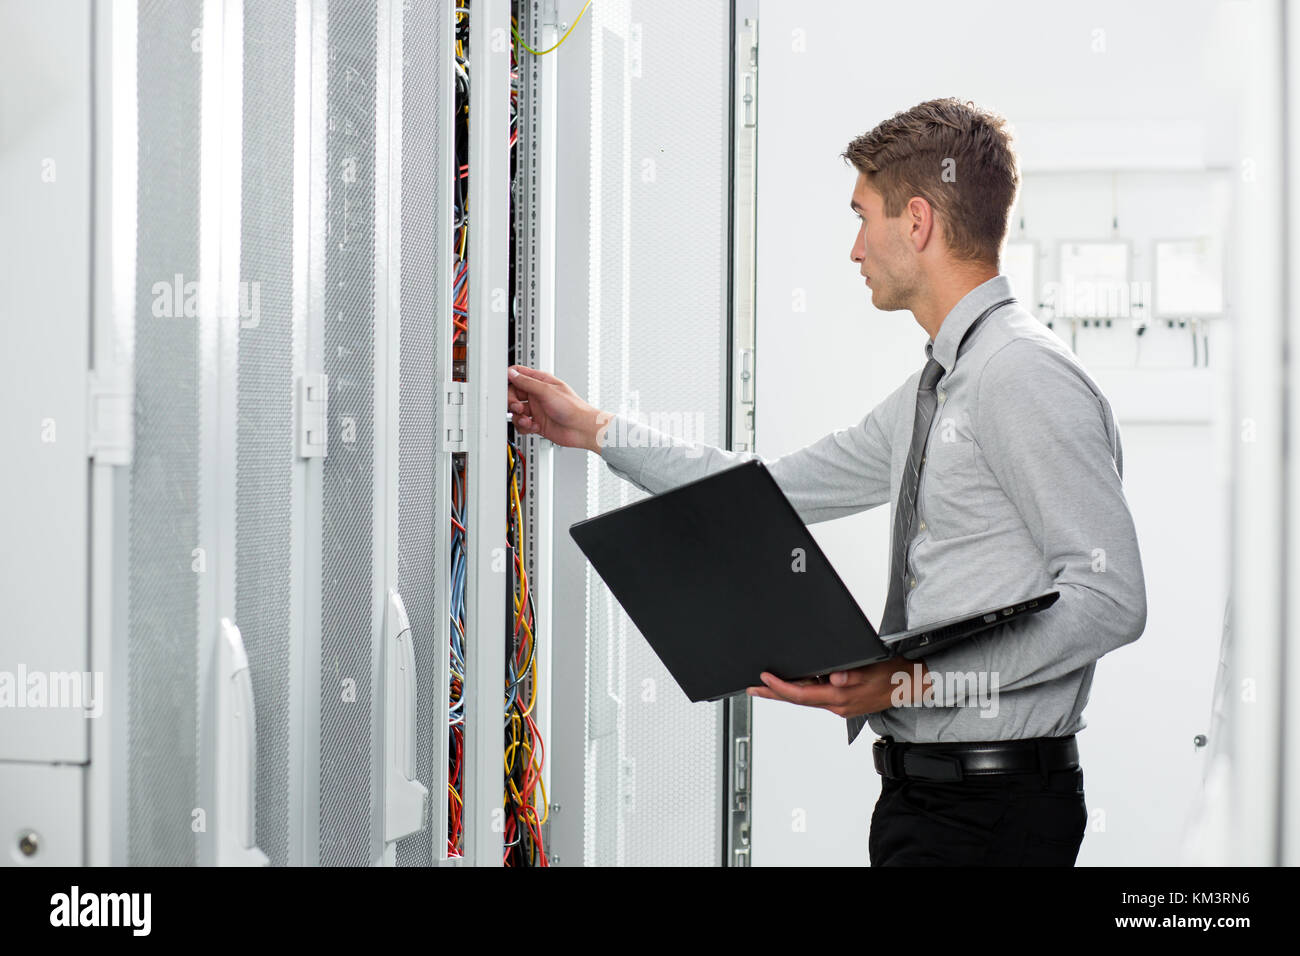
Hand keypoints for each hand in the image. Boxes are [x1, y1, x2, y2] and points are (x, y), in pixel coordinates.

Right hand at [507, 365, 610, 452]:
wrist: (582, 429)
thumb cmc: (573, 407)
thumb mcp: (547, 391)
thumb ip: (527, 382)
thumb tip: (512, 374)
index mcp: (541, 382)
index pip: (519, 375)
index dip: (509, 378)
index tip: (502, 386)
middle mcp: (537, 395)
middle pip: (514, 394)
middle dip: (512, 402)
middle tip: (517, 408)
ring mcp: (536, 410)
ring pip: (516, 411)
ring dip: (519, 417)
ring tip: (527, 420)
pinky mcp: (536, 423)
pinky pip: (522, 424)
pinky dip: (524, 427)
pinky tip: (534, 426)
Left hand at [746, 656, 931, 717]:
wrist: (910, 685)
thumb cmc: (893, 675)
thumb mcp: (873, 669)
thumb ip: (852, 674)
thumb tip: (835, 677)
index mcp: (841, 697)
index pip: (802, 695)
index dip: (780, 687)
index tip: (764, 679)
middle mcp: (838, 705)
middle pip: (798, 699)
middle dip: (774, 693)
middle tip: (752, 687)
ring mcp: (840, 706)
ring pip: (806, 699)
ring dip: (786, 692)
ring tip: (765, 685)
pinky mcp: (844, 702)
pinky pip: (817, 697)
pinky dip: (802, 691)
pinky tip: (794, 683)